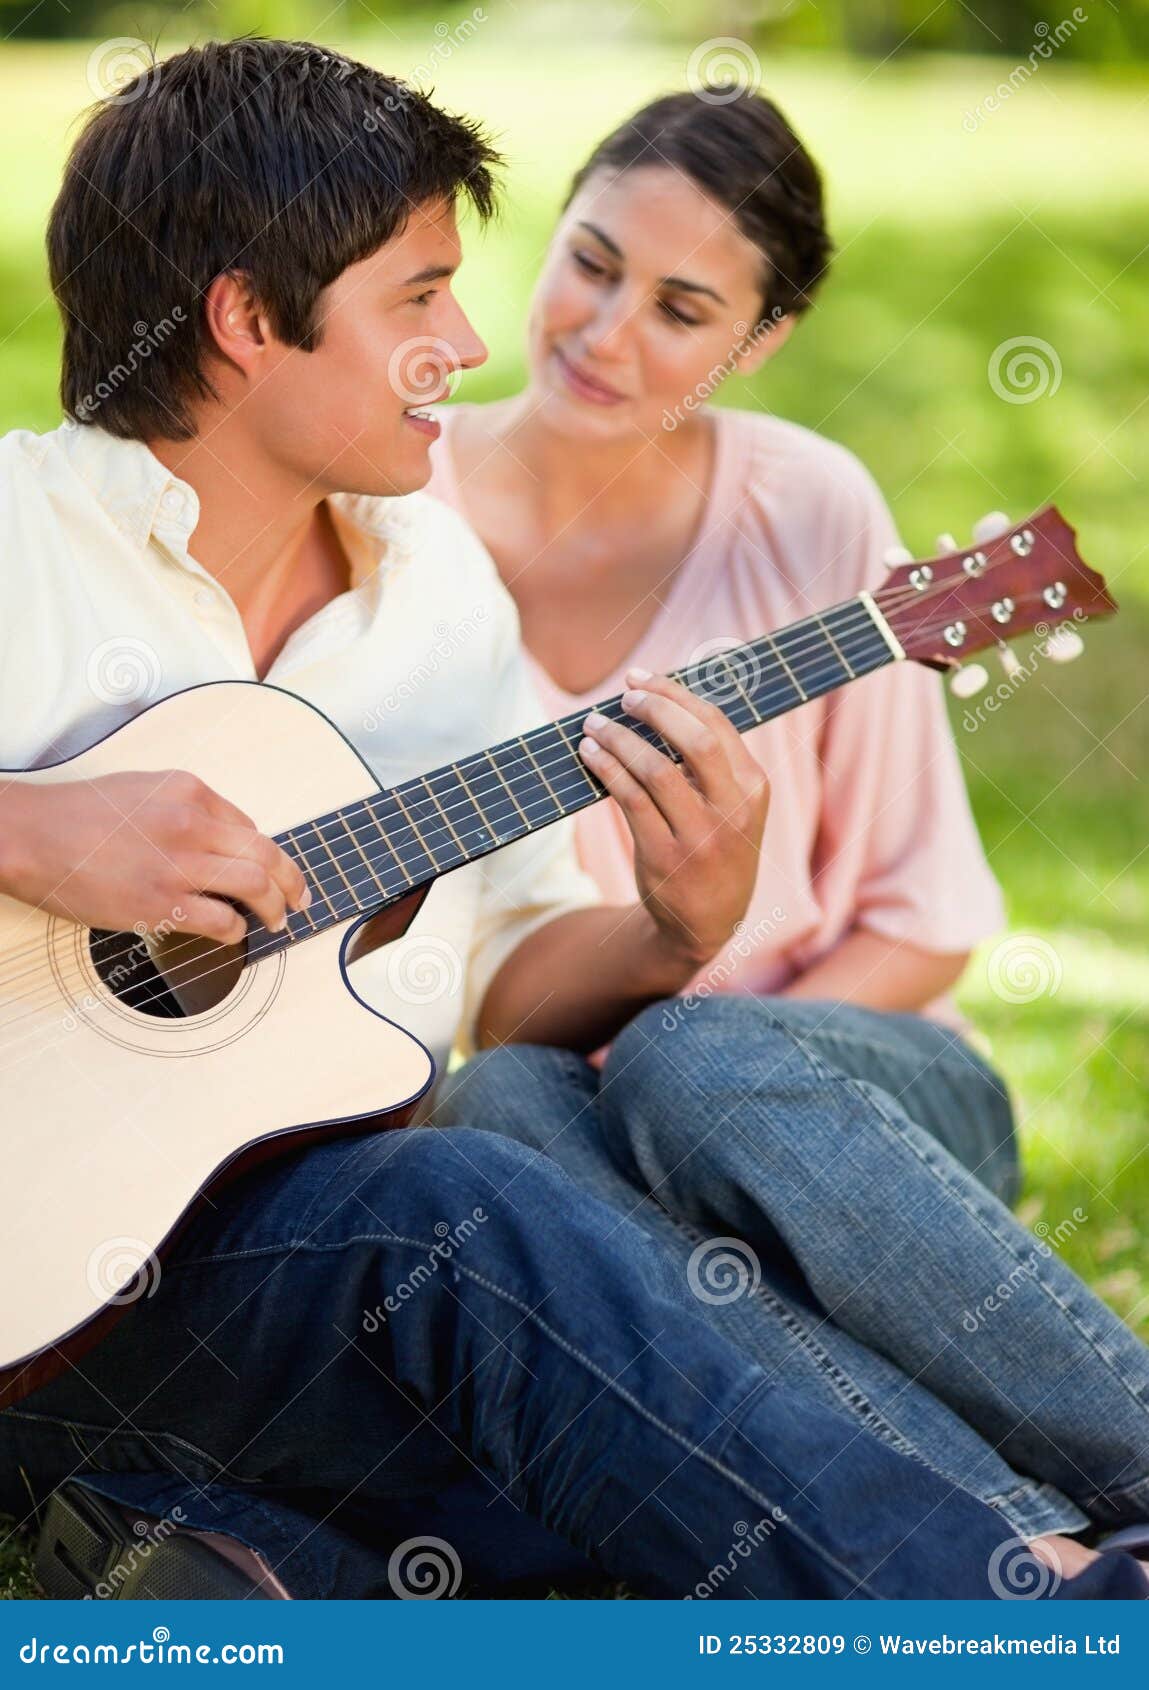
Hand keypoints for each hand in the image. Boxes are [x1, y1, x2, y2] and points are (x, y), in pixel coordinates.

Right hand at [0, 771, 310, 942]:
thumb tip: (221, 839)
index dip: (263, 853)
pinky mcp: (161, 902)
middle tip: (301, 898)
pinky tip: (234, 935)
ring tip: (279, 920)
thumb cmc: (76, 815)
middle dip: (293, 880)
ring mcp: (178, 864)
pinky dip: (236, 931)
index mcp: (189, 790)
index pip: (247, 825)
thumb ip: (184, 808)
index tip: (271, 870)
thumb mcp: (141, 788)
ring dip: (276, 907)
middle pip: (266, 852)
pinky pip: (221, 920)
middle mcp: (192, 822)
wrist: (30, 836)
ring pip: (255, 885)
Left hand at [578, 668, 768, 969]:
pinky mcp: (664, 857)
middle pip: (693, 739)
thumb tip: (663, 699)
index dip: (675, 693)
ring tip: (593, 725)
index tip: (642, 678)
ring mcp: (699, 836)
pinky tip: (590, 755)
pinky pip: (629, 800)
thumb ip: (713, 762)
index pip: (715, 723)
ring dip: (618, 738)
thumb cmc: (714, 848)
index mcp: (754, 787)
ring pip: (655, 769)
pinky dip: (606, 769)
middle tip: (623, 696)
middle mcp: (732, 810)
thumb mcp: (734, 806)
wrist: (707, 921)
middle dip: (653, 707)